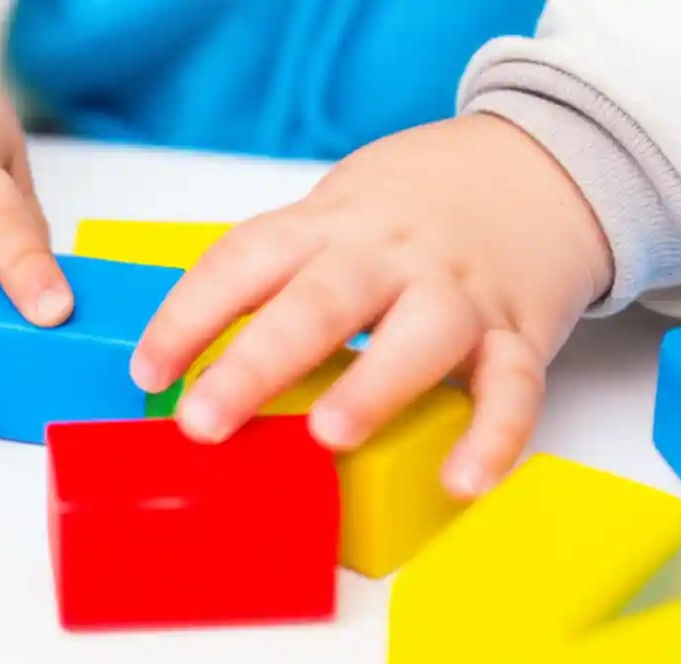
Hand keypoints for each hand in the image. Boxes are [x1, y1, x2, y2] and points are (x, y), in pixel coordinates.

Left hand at [130, 114, 612, 496]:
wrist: (531, 166)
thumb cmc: (406, 212)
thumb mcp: (332, 220)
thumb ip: (278, 279)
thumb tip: (193, 364)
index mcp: (326, 227)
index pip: (244, 261)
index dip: (189, 315)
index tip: (148, 373)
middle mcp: (387, 255)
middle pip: (318, 301)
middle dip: (256, 363)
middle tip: (203, 423)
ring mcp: (457, 290)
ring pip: (421, 332)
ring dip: (374, 384)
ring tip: (328, 436)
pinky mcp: (519, 330)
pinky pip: (514, 382)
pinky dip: (494, 432)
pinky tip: (463, 480)